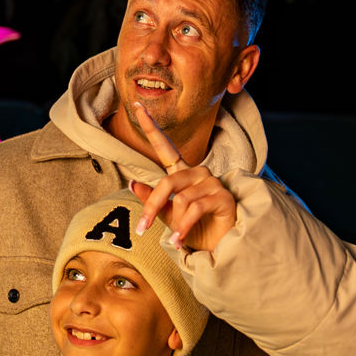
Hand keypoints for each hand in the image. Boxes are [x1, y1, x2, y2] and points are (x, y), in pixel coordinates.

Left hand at [128, 104, 238, 251]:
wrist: (219, 248)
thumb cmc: (196, 231)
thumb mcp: (168, 216)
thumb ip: (152, 200)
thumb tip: (132, 182)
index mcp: (184, 174)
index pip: (166, 148)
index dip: (152, 129)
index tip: (138, 108)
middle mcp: (199, 173)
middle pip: (167, 182)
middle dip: (151, 206)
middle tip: (142, 228)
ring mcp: (212, 182)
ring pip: (181, 198)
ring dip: (174, 222)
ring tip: (175, 237)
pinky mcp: (223, 196)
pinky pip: (195, 208)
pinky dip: (184, 226)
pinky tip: (180, 239)